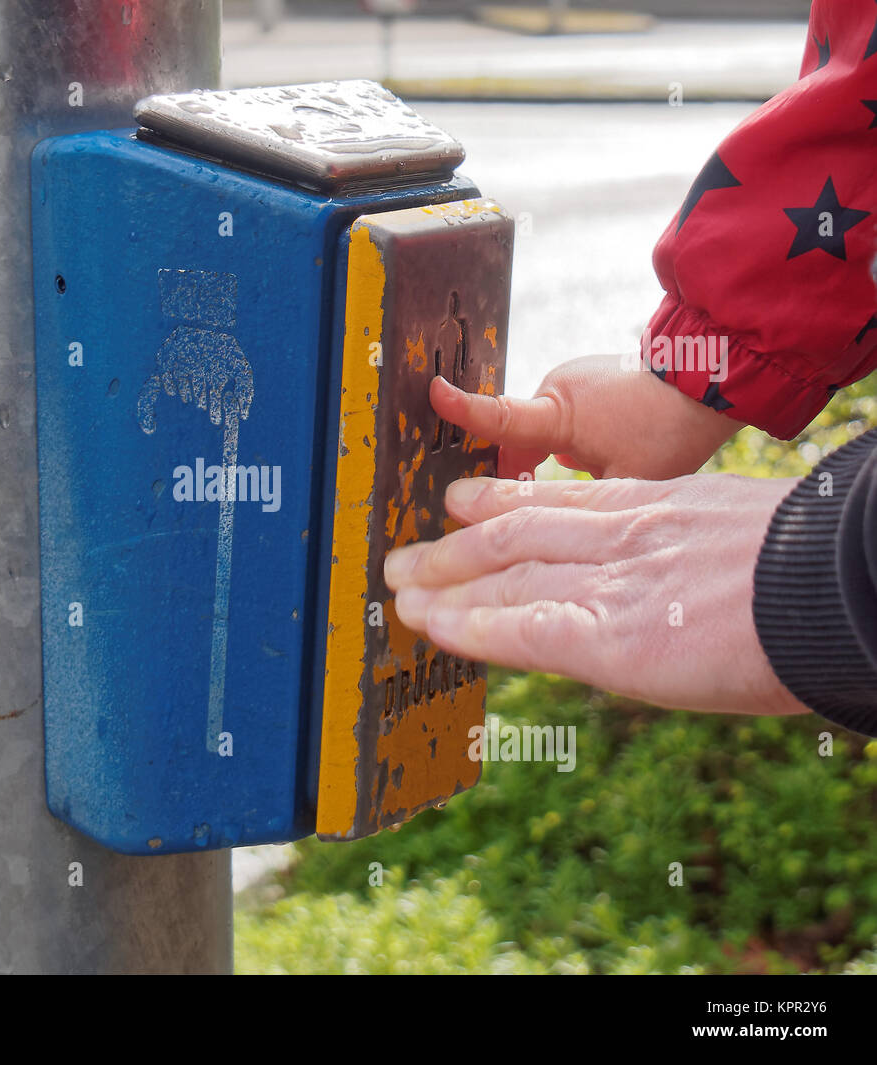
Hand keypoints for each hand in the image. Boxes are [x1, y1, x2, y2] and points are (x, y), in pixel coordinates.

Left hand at [384, 473, 810, 716]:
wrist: (848, 587)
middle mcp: (622, 536)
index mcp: (659, 506)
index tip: (461, 503)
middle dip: (454, 547)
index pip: (559, 503)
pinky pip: (522, 628)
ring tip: (402, 590)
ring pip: (505, 575)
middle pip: (514, 533)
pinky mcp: (612, 636)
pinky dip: (473, 628)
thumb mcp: (752, 530)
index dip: (499, 503)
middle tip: (408, 556)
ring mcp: (612, 583)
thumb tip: (690, 574)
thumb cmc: (823, 565)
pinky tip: (434, 628)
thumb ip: (699, 545)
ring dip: (445, 584)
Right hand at [433, 353, 744, 479]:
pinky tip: (606, 452)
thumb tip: (543, 519)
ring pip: (541, 435)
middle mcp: (555, 388)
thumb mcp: (628, 481)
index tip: (433, 392)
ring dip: (555, 458)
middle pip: (516, 443)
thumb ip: (579, 502)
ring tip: (599, 468)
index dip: (462, 411)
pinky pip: (562, 421)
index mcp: (559, 411)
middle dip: (525, 473)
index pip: (499, 417)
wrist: (712, 379)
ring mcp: (570, 381)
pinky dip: (572, 443)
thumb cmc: (672, 428)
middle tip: (545, 503)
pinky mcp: (585, 381)